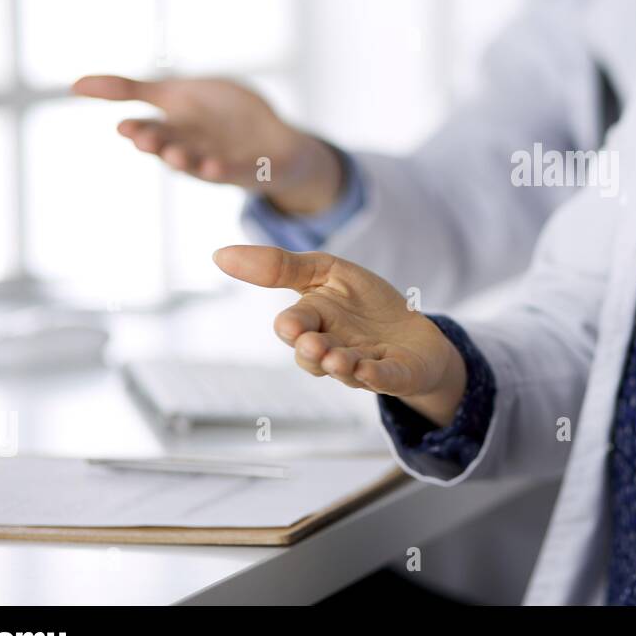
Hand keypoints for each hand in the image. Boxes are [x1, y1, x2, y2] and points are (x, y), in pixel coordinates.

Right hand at [71, 75, 342, 214]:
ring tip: (175, 154)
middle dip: (157, 144)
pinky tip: (215, 166)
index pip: (150, 129)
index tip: (123, 127)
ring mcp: (220, 160)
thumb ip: (131, 89)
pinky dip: (224, 169)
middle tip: (142, 139)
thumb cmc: (222, 116)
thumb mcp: (177, 94)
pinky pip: (235, 171)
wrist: (276, 141)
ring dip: (186, 161)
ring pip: (198, 163)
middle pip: (170, 147)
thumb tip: (74, 85)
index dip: (137, 129)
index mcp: (175, 129)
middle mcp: (193, 148)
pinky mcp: (250, 168)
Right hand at [213, 245, 468, 426]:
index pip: (294, 325)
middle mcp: (334, 349)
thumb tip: (219, 255)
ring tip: (338, 358)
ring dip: (340, 365)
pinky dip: (376, 376)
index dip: (292, 326)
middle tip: (313, 344)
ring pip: (345, 371)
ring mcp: (364, 366)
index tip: (290, 325)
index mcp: (315, 322)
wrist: (416, 333)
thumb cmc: (365, 304)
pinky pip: (384, 380)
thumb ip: (280, 267)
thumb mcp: (326, 273)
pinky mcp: (397, 375)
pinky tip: (370, 370)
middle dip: (311, 351)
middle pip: (312, 356)